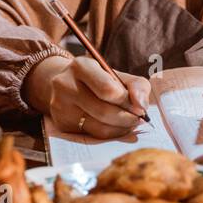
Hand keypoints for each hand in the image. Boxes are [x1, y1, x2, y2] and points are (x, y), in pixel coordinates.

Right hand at [22, 55, 148, 137]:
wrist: (65, 85)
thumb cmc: (98, 80)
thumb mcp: (116, 74)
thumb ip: (136, 86)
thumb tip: (142, 106)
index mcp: (81, 66)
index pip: (108, 90)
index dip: (128, 102)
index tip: (140, 108)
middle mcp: (65, 85)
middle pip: (104, 111)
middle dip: (127, 118)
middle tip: (139, 120)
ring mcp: (60, 106)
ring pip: (99, 127)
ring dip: (121, 129)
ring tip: (129, 123)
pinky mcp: (61, 124)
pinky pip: (93, 136)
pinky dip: (110, 134)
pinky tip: (114, 127)